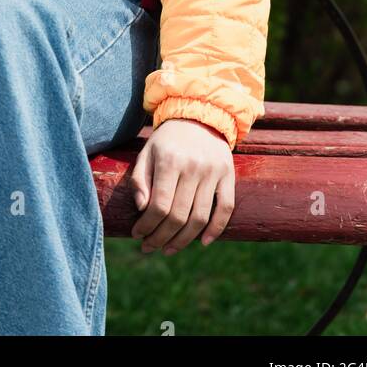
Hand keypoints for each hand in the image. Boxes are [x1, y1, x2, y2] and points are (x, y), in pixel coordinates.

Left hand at [129, 118, 234, 254]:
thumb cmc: (168, 140)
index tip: (137, 235)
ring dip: (184, 240)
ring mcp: (213, 172)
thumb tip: (142, 208)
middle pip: (178, 216)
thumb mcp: (147, 152)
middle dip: (161, 238)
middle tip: (150, 247)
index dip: (147, 226)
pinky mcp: (228, 175)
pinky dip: (216, 229)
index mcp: (169, 160)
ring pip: (200, 218)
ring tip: (169, 249)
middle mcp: (193, 167)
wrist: (199, 117)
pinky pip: (226, 208)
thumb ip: (139, 179)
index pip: (159, 205)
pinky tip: (203, 242)